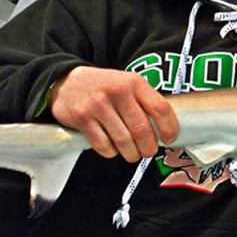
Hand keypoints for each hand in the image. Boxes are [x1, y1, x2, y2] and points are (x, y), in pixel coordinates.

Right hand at [50, 67, 178, 162]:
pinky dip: (111, 152)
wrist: (67, 81)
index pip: (160, 108)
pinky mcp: (83, 118)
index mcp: (134, 82)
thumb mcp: (127, 85)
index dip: (169, 128)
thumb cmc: (104, 88)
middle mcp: (117, 91)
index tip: (169, 139)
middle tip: (147, 151)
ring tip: (132, 153)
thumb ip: (144, 103)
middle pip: (142, 130)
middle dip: (148, 148)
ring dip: (131, 154)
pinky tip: (112, 146)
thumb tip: (165, 132)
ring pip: (124, 142)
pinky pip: (104, 146)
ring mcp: (98, 105)